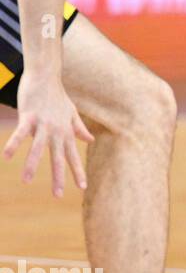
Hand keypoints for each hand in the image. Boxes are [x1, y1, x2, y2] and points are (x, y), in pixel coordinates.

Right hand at [4, 71, 93, 196]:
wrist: (46, 77)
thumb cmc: (57, 96)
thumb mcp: (72, 113)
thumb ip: (79, 128)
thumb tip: (90, 140)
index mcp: (66, 132)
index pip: (73, 156)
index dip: (78, 171)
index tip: (82, 187)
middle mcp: (57, 131)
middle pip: (58, 158)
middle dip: (58, 177)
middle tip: (58, 195)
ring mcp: (43, 124)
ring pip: (38, 148)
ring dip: (31, 165)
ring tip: (26, 181)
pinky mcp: (29, 117)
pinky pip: (21, 133)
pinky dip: (14, 144)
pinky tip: (6, 156)